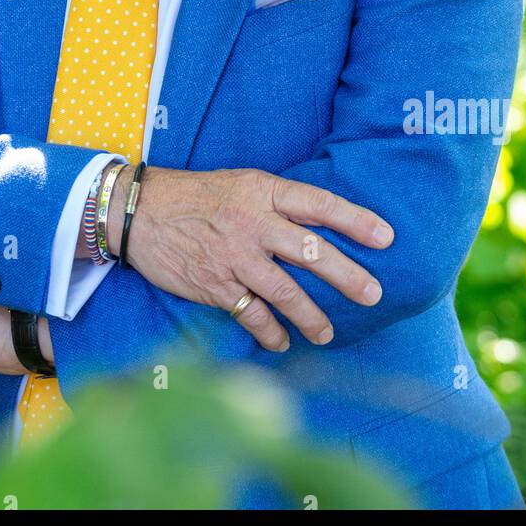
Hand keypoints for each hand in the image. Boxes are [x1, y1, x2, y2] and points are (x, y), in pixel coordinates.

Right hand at [111, 167, 393, 350]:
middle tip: (374, 295)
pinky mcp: (214, 284)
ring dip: (312, 316)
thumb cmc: (196, 195)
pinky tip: (281, 342)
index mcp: (263, 191)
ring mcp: (234, 256)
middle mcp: (253, 222)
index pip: (319, 204)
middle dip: (348, 276)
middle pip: (311, 252)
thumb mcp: (240, 182)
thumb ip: (276, 202)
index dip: (355, 220)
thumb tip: (318, 225)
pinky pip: (251, 314)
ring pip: (286, 291)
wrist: (139, 211)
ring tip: (327, 333)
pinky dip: (270, 331)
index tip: (386, 237)